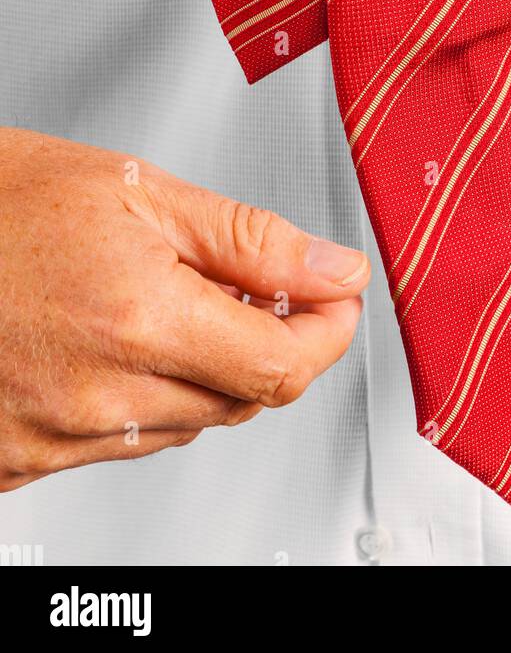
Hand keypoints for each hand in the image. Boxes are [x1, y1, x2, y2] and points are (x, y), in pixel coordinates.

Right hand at [0, 128, 368, 490]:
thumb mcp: (137, 191)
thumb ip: (248, 239)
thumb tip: (333, 270)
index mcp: (137, 320)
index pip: (283, 366)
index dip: (329, 332)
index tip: (336, 299)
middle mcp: (98, 397)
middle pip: (242, 400)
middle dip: (271, 342)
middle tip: (257, 284)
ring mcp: (55, 439)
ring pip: (188, 423)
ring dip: (209, 368)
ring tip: (173, 297)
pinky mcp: (22, 461)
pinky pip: (124, 443)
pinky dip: (148, 394)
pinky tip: (122, 338)